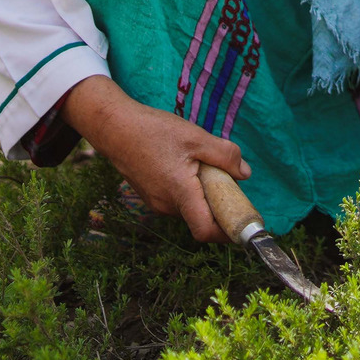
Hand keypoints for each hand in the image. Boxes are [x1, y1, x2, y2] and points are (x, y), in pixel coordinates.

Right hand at [61, 75, 249, 243]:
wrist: (115, 127)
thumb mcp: (196, 137)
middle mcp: (166, 205)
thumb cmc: (154, 131)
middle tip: (229, 177)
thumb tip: (244, 173)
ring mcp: (156, 202)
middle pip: (201, 217)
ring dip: (204, 193)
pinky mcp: (151, 195)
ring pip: (190, 206)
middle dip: (220, 203)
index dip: (227, 232)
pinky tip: (188, 163)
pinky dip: (190, 188)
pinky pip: (178, 199)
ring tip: (204, 163)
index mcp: (180, 193)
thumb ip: (224, 155)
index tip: (242, 219)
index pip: (205, 231)